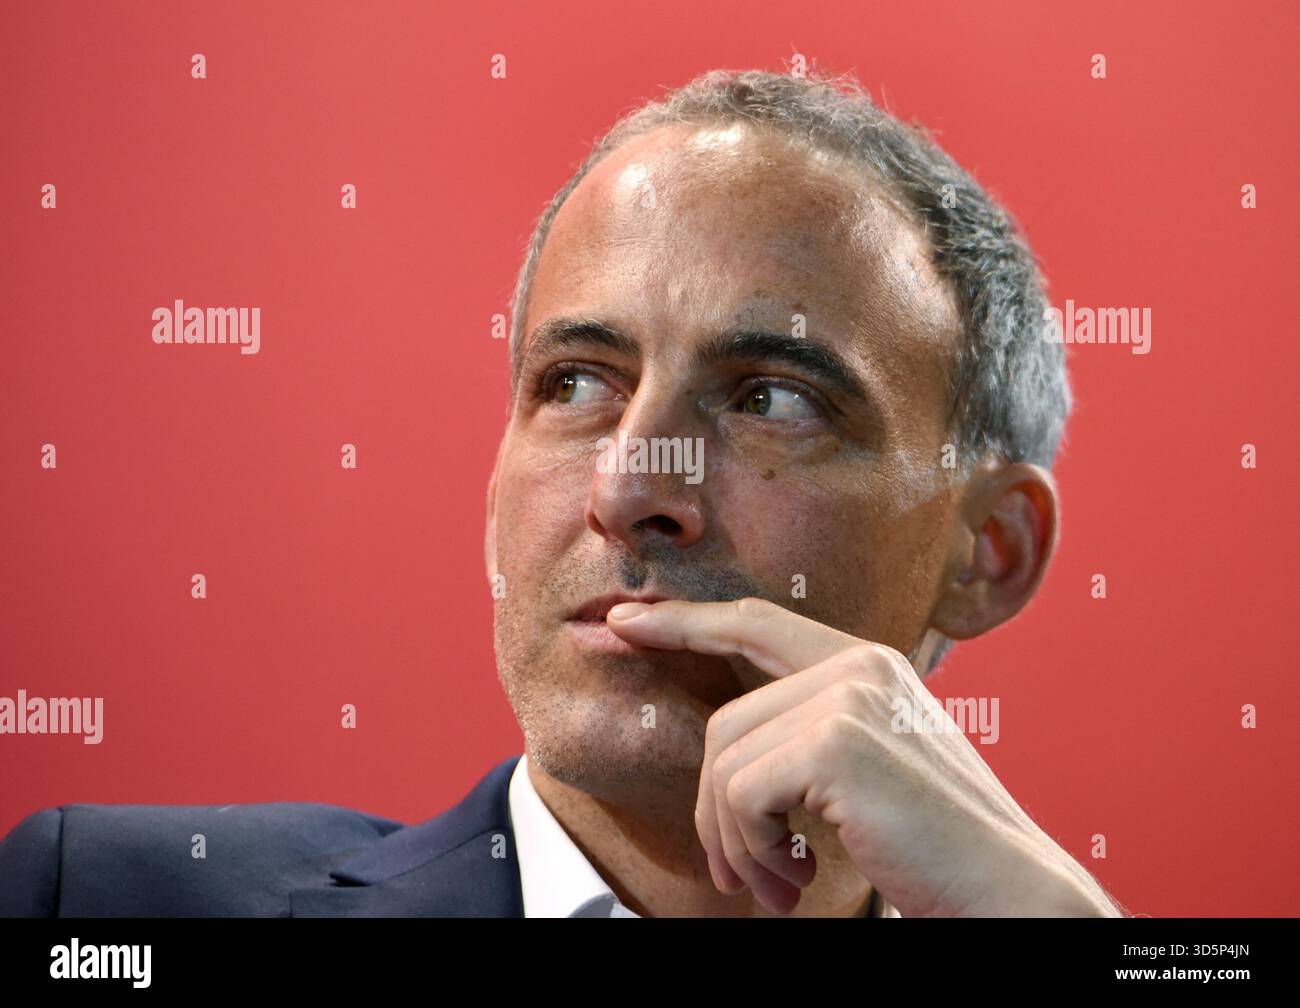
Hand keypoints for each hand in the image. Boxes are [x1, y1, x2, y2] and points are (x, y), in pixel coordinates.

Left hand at [606, 597, 1121, 916]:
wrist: (1009, 890)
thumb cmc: (936, 844)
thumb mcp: (869, 771)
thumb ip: (807, 738)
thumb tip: (721, 761)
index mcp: (868, 664)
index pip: (756, 622)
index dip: (686, 621)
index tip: (628, 620)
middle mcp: (858, 666)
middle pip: (726, 724)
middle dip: (716, 811)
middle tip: (744, 875)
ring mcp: (849, 697)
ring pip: (725, 765)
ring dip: (737, 843)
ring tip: (776, 886)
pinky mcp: (837, 743)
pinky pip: (740, 795)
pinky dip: (753, 849)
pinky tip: (794, 879)